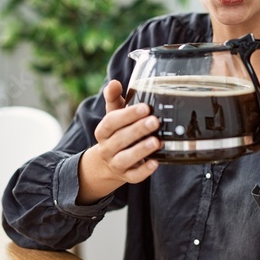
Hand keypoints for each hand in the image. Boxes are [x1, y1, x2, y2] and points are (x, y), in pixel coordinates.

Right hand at [77, 80, 159, 203]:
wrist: (108, 162)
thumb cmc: (116, 132)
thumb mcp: (113, 114)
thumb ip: (114, 98)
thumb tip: (114, 82)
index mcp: (103, 131)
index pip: (111, 122)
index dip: (127, 115)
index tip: (145, 107)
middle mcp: (106, 148)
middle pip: (120, 139)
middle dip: (137, 130)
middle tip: (155, 121)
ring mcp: (116, 164)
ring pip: (126, 158)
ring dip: (141, 150)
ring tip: (156, 141)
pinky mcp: (126, 176)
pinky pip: (134, 176)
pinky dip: (144, 171)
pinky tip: (156, 162)